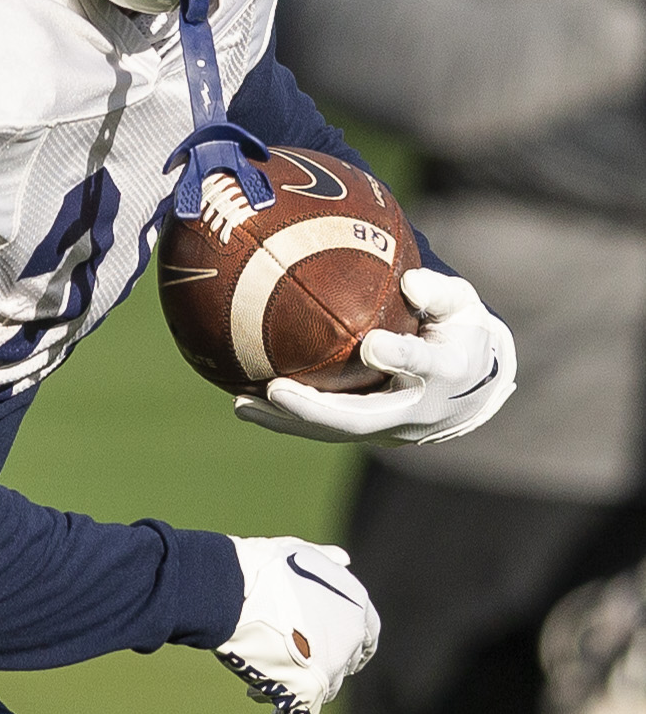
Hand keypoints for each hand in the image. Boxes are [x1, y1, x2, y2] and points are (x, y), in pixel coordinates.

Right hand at [216, 535, 378, 713]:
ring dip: (296, 689)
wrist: (230, 588)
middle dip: (318, 667)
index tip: (324, 648)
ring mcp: (331, 666)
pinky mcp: (306, 690)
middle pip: (343, 665)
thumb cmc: (259, 568)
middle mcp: (351, 639)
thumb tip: (345, 560)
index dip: (347, 645)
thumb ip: (325, 561)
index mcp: (356, 607)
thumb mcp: (299, 553)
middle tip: (287, 667)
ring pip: (322, 690)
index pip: (366, 637)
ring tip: (259, 689)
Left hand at [233, 269, 516, 446]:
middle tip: (276, 391)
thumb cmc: (459, 333)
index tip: (374, 346)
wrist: (472, 391)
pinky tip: (245, 404)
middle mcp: (417, 408)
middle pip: (364, 417)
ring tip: (242, 405)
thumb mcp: (462, 307)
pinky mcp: (369, 433)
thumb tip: (410, 281)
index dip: (402, 357)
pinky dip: (285, 421)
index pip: (424, 366)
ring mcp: (391, 427)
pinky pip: (324, 430)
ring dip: (287, 422)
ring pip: (336, 432)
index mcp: (448, 371)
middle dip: (318, 409)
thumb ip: (438, 293)